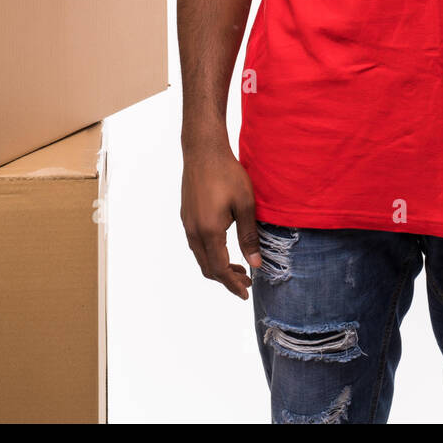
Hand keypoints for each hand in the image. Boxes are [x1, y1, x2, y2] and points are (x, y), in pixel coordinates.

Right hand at [181, 139, 261, 298]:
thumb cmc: (227, 173)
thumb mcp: (245, 205)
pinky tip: (223, 246)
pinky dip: (210, 253)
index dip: (232, 284)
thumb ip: (249, 236)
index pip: (219, 269)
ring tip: (237, 266)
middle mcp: (194, 230)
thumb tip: (255, 264)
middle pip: (207, 267)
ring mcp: (187, 222)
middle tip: (246, 281)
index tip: (246, 293)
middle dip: (226, 279)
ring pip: (200, 256)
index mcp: (209, 231)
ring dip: (217, 266)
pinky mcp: (186, 214)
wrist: (203, 150)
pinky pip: (196, 243)